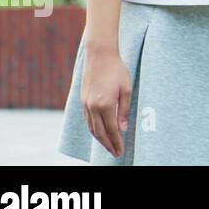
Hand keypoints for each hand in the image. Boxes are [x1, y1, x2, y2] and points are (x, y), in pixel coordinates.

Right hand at [82, 43, 131, 157]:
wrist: (99, 55)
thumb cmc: (116, 70)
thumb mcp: (126, 89)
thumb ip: (125, 110)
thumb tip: (123, 129)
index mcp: (105, 105)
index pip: (111, 130)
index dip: (116, 142)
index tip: (120, 152)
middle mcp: (92, 107)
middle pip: (100, 132)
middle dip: (108, 144)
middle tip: (115, 153)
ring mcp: (85, 104)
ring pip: (91, 128)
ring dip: (100, 139)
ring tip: (108, 145)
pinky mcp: (82, 100)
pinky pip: (87, 120)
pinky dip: (93, 129)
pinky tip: (99, 131)